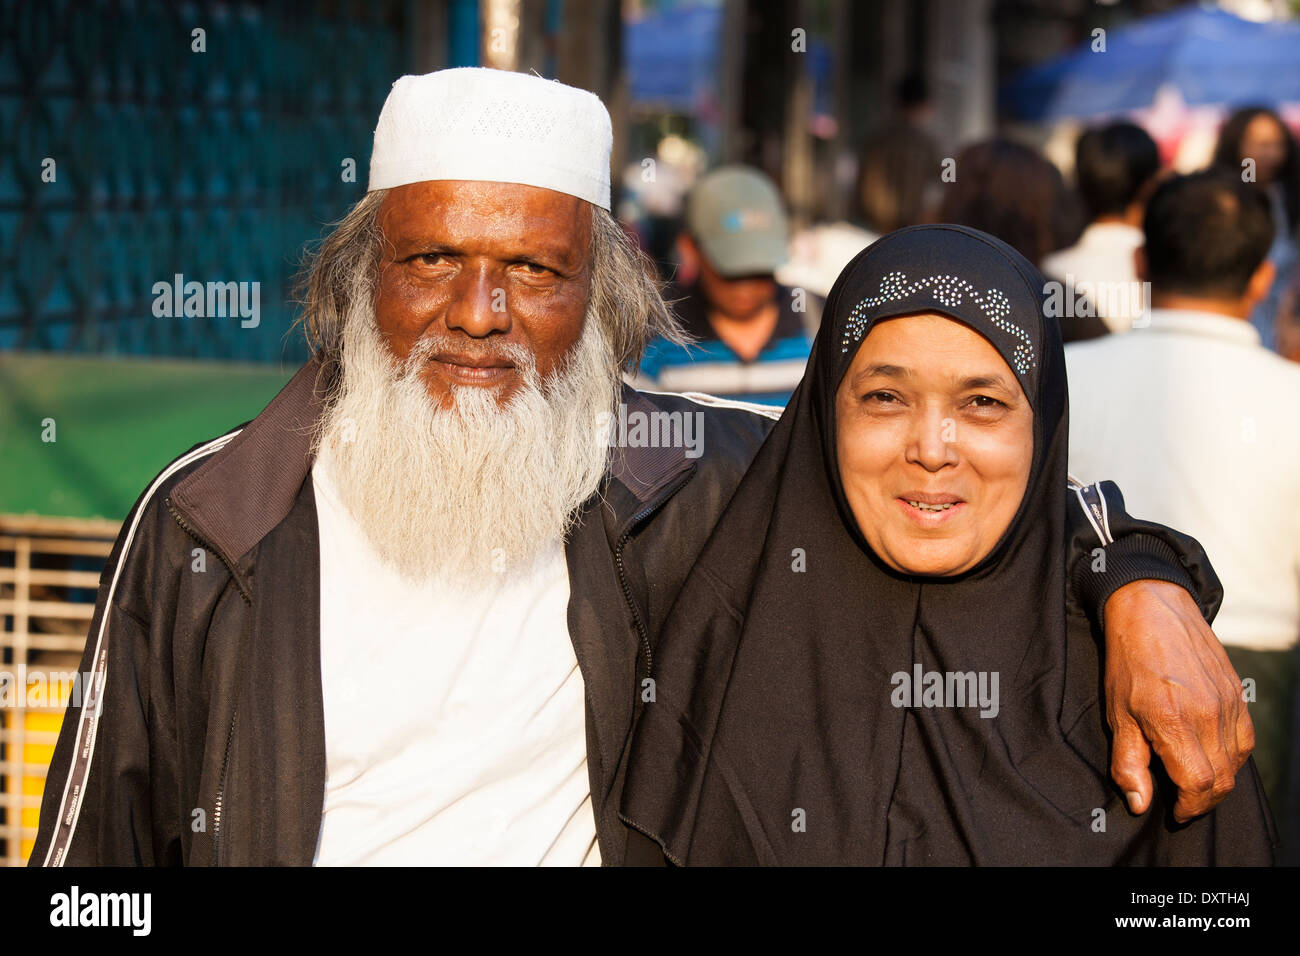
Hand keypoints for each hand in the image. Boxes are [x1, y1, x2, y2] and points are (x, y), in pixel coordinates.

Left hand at [1102, 579, 1253, 821]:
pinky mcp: (1238, 694)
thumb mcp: (1117, 714)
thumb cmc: (1129, 661)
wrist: (1152, 609)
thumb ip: (1128, 763)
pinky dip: (1231, 755)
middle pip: (1222, 780)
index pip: (1198, 785)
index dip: (1189, 807)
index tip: (1175, 811)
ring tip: (1193, 779)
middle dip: (1203, 800)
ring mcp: (1229, 704)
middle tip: (1182, 800)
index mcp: (1175, 722)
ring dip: (1218, 779)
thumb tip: (1139, 803)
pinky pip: (1244, 738)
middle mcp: (1210, 716)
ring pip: (1236, 762)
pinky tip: (1210, 753)